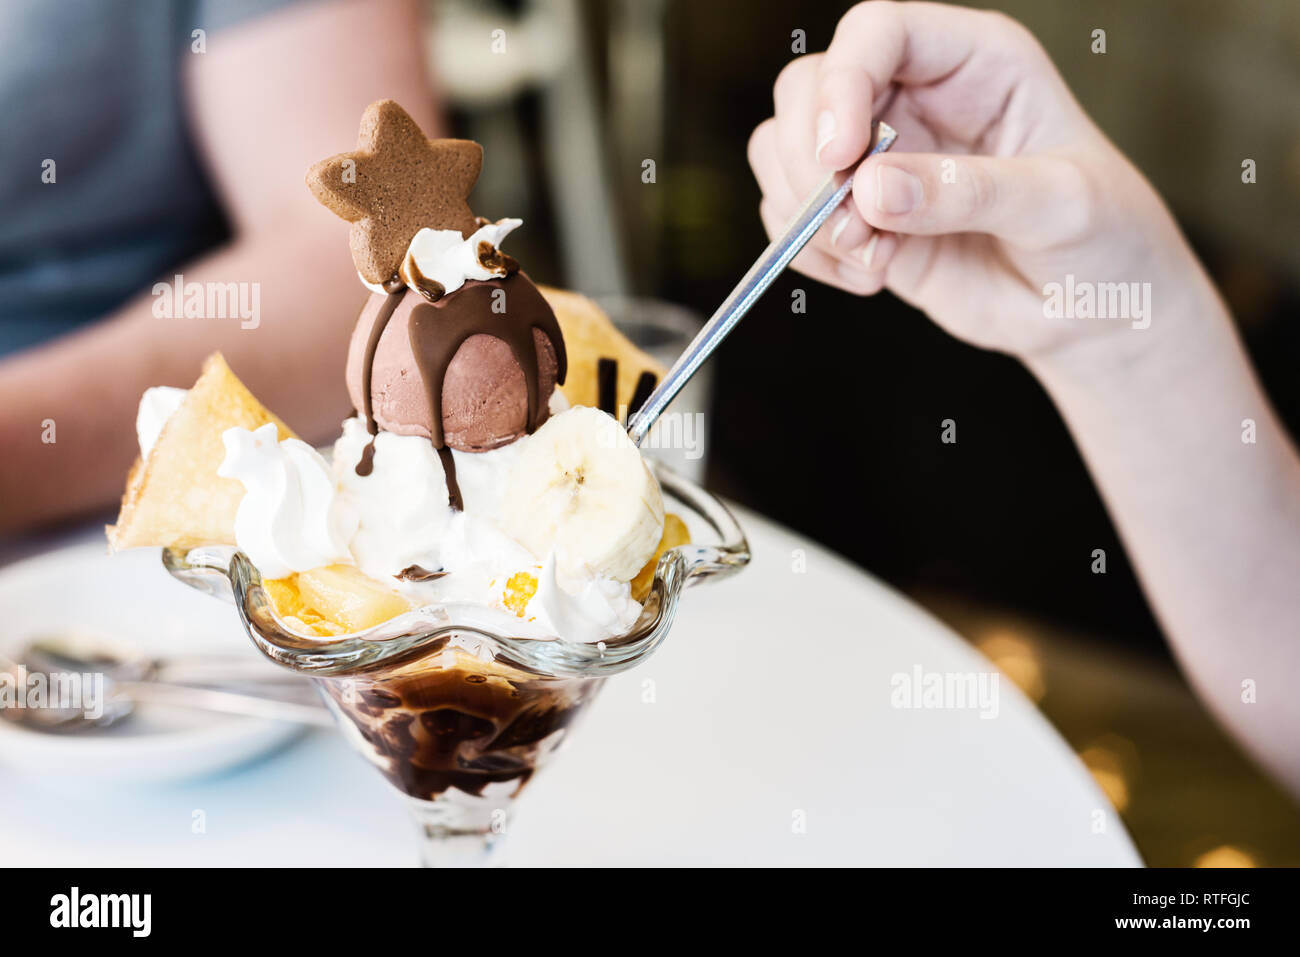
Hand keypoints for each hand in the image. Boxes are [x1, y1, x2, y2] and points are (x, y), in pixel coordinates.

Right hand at [748, 1, 1204, 359]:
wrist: (1092, 311)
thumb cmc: (1102, 236)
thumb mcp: (1057, 207)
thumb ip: (966, 192)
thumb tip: (869, 190)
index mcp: (972, 62)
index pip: (877, 33)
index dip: (842, 83)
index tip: (841, 156)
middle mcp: (913, 99)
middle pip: (806, 87)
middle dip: (808, 158)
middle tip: (849, 223)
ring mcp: (878, 161)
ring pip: (782, 150)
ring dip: (806, 214)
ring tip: (872, 260)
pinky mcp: (860, 218)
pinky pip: (790, 218)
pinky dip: (810, 254)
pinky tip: (869, 277)